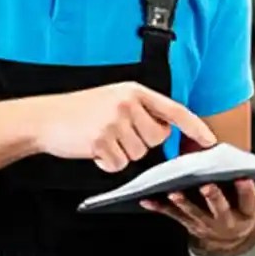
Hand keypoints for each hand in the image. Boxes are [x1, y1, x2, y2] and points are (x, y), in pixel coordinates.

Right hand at [32, 81, 216, 171]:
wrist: (44, 118)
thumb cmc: (80, 111)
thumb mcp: (113, 99)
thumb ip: (140, 111)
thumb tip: (165, 133)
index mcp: (134, 91)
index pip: (173, 110)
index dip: (194, 126)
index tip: (210, 140)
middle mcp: (126, 103)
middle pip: (156, 139)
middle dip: (141, 143)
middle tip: (117, 134)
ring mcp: (114, 121)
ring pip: (139, 154)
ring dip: (122, 153)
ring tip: (101, 138)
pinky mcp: (101, 140)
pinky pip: (119, 164)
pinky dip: (107, 163)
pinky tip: (93, 149)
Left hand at [140, 175, 254, 255]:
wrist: (234, 241)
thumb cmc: (254, 210)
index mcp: (249, 212)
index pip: (250, 200)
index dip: (247, 190)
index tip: (244, 177)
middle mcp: (226, 222)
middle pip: (219, 210)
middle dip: (212, 197)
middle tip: (205, 184)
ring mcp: (205, 224)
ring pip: (192, 215)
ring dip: (182, 203)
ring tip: (172, 191)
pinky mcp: (187, 224)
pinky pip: (172, 216)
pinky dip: (159, 207)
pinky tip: (146, 198)